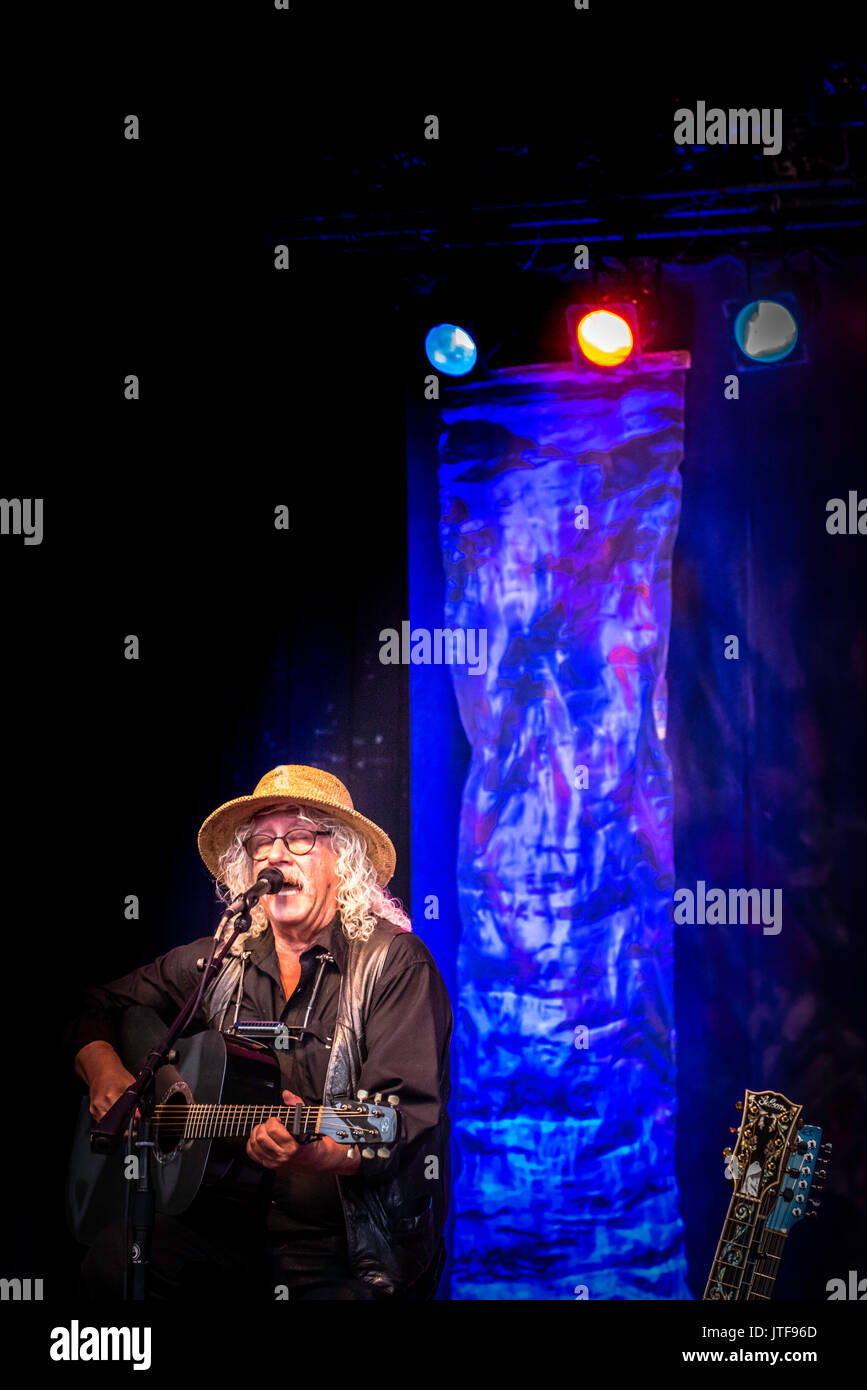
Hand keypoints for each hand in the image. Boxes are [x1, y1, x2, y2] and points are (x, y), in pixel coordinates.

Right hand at [89, 1064, 136, 1121]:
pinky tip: (113, 1111)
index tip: (134, 1118)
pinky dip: (109, 1119)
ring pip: (107, 1123)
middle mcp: (101, 1103)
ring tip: (121, 1112)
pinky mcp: (92, 1110)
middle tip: (129, 1115)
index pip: (122, 1115)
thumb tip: (138, 1114)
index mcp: (111, 1095)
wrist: (102, 1071)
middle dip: (123, 1121)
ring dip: (115, 1122)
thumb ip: (135, 1099)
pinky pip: (102, 1120)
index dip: (130, 1118)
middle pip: (114, 1121)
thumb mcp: (130, 1084)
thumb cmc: (116, 1075)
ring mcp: (95, 1107)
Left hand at [246, 1090, 360, 1173]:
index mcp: (292, 1146)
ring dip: (257, 1133)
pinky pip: (252, 1153)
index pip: (272, 1130)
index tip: (278, 1119)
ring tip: (265, 1130)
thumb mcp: (308, 1121)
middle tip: (271, 1124)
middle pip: (260, 1137)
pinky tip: (260, 1138)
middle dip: (263, 1126)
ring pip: (254, 1145)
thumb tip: (286, 1094)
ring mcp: (275, 1162)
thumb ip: (296, 1105)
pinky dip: (252, 1143)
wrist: (317, 1160)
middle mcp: (282, 1156)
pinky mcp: (270, 1165)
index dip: (273, 1120)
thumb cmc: (313, 1140)